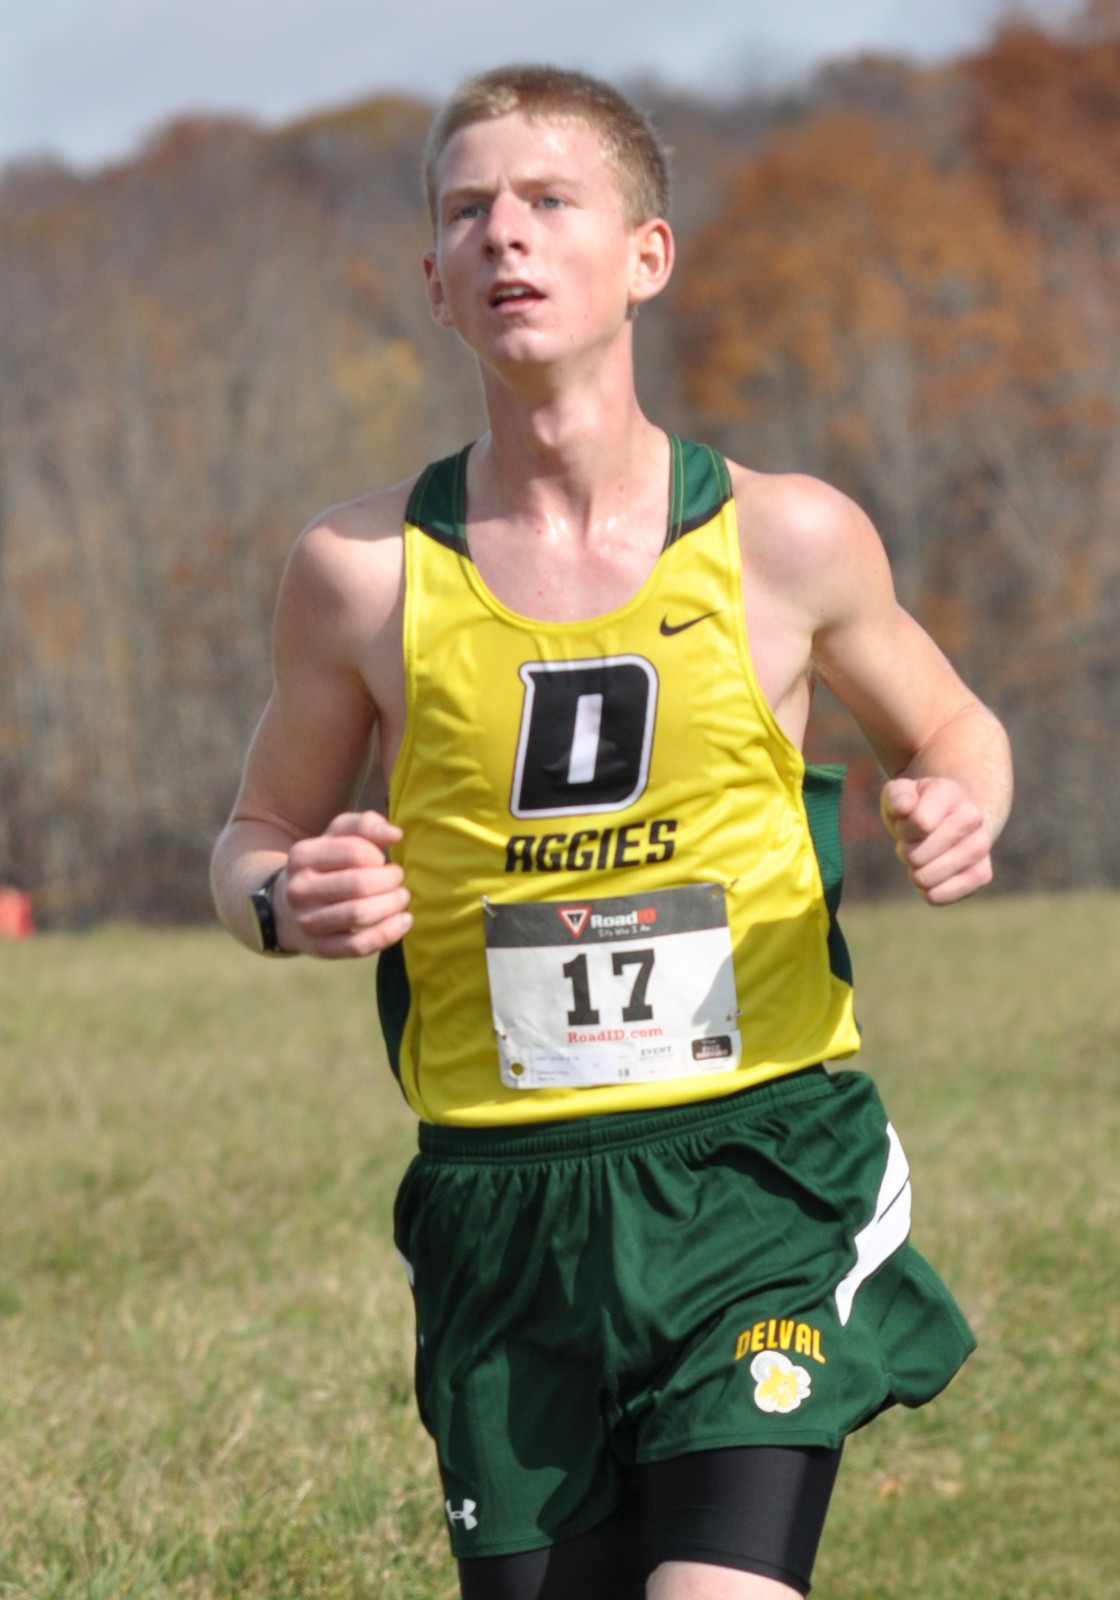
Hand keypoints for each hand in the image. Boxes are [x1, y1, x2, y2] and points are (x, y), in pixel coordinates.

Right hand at [279, 811, 411, 956]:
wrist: (288, 908)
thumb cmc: (325, 865)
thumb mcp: (337, 836)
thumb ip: (365, 825)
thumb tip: (395, 834)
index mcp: (302, 856)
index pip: (355, 852)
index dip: (377, 855)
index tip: (380, 859)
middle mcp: (299, 889)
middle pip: (360, 884)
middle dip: (390, 880)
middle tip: (397, 878)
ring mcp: (307, 921)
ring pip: (360, 914)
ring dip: (392, 905)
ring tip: (401, 896)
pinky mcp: (320, 948)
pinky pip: (359, 946)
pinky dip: (388, 933)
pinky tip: (404, 920)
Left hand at [880, 776, 993, 905]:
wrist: (945, 822)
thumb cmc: (915, 808)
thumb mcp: (898, 795)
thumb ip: (897, 796)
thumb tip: (906, 807)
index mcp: (951, 793)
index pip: (919, 823)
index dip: (903, 829)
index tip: (907, 822)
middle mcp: (973, 817)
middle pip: (918, 856)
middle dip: (906, 853)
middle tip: (914, 844)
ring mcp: (981, 846)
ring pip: (927, 878)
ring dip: (915, 873)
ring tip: (922, 858)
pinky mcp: (982, 874)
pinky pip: (941, 896)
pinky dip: (928, 892)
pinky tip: (931, 878)